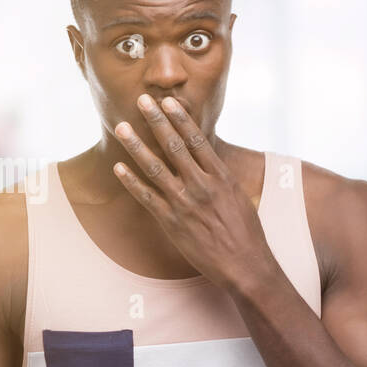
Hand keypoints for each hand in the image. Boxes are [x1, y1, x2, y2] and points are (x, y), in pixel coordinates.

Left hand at [112, 94, 276, 290]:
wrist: (245, 266)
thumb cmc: (248, 234)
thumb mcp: (240, 198)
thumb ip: (221, 179)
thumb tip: (210, 163)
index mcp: (221, 177)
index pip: (197, 140)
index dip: (180, 119)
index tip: (168, 101)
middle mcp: (202, 186)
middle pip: (174, 146)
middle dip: (156, 121)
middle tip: (142, 101)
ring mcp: (185, 204)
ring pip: (155, 168)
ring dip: (136, 145)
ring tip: (122, 127)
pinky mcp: (172, 223)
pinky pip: (147, 198)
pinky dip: (131, 182)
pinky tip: (118, 168)